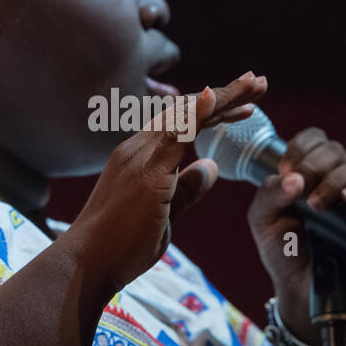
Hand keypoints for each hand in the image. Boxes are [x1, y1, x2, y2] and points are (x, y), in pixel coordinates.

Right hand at [63, 72, 267, 295]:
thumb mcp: (165, 213)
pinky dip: (197, 114)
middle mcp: (137, 148)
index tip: (245, 106)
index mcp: (141, 157)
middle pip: (187, 111)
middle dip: (225, 95)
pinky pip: (174, 135)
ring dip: (223, 97)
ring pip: (186, 116)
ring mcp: (139, 156)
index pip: (182, 124)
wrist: (87, 263)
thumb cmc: (120, 245)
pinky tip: (216, 97)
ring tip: (256, 84)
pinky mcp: (145, 172)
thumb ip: (187, 189)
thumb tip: (212, 166)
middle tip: (259, 82)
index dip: (214, 111)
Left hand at [246, 122, 345, 344]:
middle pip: (334, 150)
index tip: (286, 170)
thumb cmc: (283, 250)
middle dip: (314, 165)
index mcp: (308, 172)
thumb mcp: (263, 220)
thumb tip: (295, 179)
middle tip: (300, 191)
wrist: (301, 287)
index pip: (313, 140)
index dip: (300, 148)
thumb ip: (269, 194)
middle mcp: (335, 178)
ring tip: (317, 205)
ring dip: (334, 181)